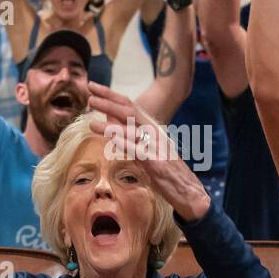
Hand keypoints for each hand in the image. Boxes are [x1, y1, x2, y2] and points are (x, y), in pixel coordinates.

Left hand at [86, 83, 209, 222]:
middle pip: (129, 111)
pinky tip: (111, 138)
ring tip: (92, 118)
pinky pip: (138, 150)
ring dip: (111, 121)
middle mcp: (154, 132)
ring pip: (131, 128)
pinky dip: (124, 142)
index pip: (129, 105)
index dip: (110, 94)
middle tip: (90, 95)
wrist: (188, 190)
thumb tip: (108, 120)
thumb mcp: (144, 148)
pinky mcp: (156, 162)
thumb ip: (128, 134)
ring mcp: (155, 146)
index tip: (93, 87)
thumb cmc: (165, 170)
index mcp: (151, 127)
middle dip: (108, 101)